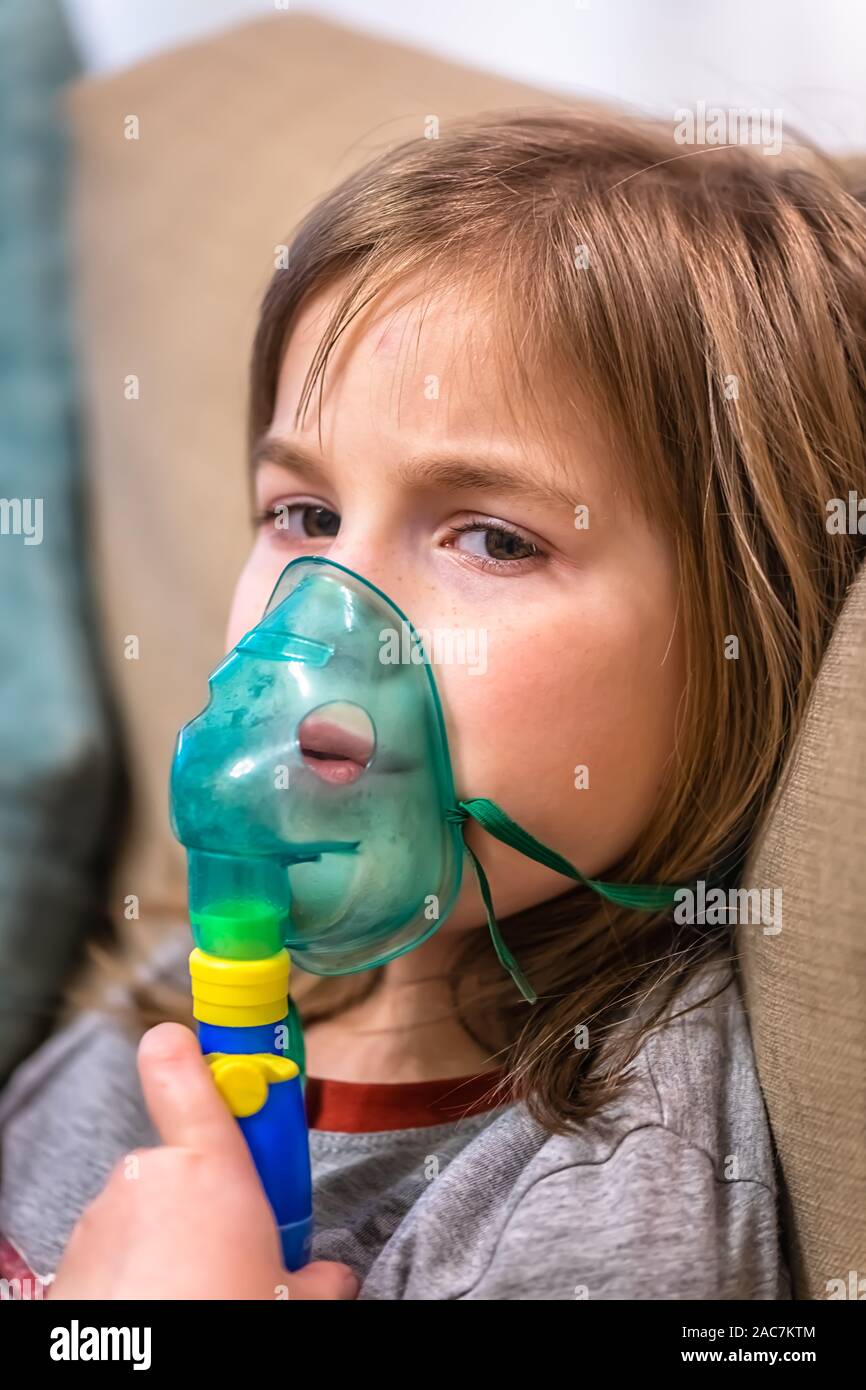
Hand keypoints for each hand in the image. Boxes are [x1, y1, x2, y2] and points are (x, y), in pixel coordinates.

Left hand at [48, 1022, 358, 1300]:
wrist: (142, 1377)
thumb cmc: (225, 1314)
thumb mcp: (291, 1300)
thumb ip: (316, 1277)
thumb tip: (332, 1277)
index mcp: (211, 1171)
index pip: (183, 1075)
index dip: (183, 1051)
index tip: (183, 1038)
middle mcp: (150, 1178)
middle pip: (185, 1165)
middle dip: (210, 1202)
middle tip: (239, 1255)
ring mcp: (103, 1217)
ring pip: (148, 1212)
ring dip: (171, 1241)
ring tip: (199, 1292)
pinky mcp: (73, 1260)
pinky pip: (116, 1250)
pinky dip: (135, 1272)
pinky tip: (161, 1308)